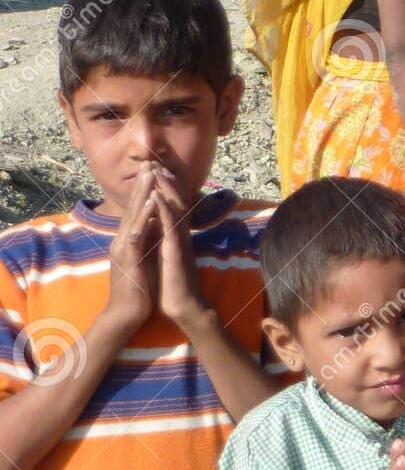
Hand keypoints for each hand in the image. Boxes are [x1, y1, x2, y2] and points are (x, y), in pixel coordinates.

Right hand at [104, 165, 159, 331]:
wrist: (127, 312)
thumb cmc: (138, 287)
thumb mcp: (144, 258)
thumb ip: (146, 240)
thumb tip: (153, 224)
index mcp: (128, 239)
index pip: (135, 210)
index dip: (143, 191)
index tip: (153, 171)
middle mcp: (122, 239)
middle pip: (132, 207)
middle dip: (141, 185)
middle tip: (149, 163)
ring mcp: (123, 247)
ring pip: (133, 215)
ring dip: (141, 194)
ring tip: (150, 174)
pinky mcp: (129, 257)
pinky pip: (136, 233)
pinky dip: (144, 216)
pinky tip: (151, 202)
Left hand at [150, 168, 207, 331]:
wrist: (184, 308)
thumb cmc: (173, 287)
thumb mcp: (166, 260)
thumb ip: (164, 243)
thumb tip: (158, 230)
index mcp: (175, 238)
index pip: (171, 208)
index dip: (164, 189)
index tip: (156, 171)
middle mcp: (180, 236)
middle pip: (175, 203)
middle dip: (165, 182)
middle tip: (156, 162)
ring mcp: (179, 242)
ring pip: (174, 210)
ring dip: (166, 189)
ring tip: (158, 170)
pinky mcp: (176, 252)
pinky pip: (171, 227)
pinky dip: (165, 210)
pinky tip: (159, 197)